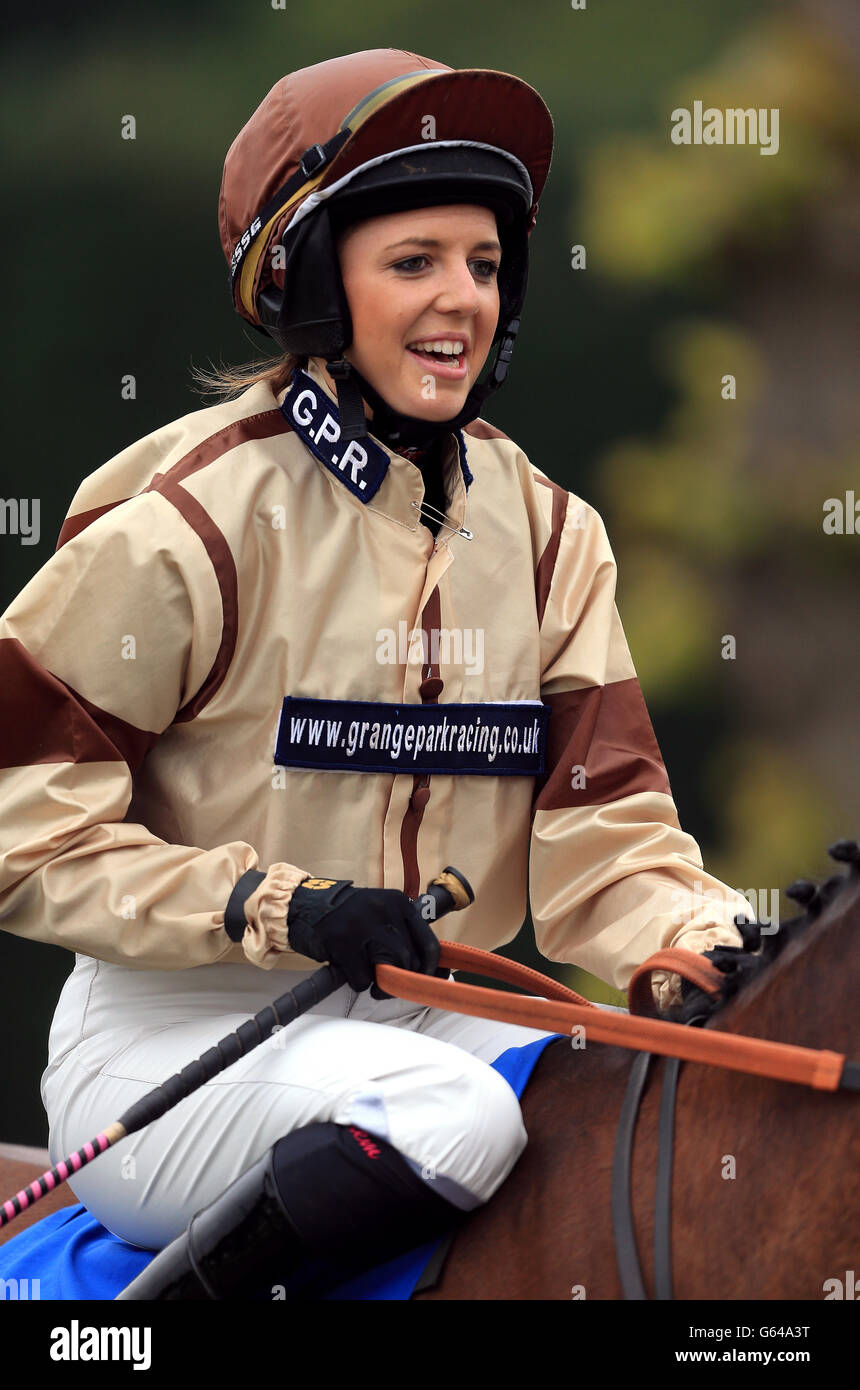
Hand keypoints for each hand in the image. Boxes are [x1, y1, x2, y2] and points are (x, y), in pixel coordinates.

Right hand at [286, 878, 440, 998]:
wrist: (306, 905)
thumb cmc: (348, 916)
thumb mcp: (382, 913)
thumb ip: (404, 934)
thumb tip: (430, 970)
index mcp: (400, 903)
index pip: (429, 944)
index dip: (431, 969)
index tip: (425, 982)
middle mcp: (386, 911)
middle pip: (409, 960)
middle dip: (401, 980)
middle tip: (387, 985)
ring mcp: (364, 925)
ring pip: (390, 970)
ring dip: (381, 985)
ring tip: (371, 980)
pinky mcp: (343, 941)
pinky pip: (363, 978)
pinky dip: (359, 983)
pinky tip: (349, 970)